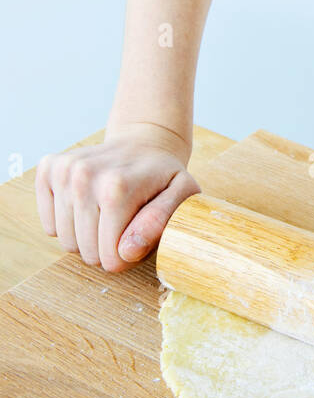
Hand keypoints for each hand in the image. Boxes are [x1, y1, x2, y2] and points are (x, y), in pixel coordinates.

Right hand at [35, 122, 199, 272]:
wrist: (144, 141)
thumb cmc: (165, 176)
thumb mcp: (182, 196)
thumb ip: (159, 223)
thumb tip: (127, 251)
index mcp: (117, 187)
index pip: (110, 256)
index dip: (126, 256)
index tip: (137, 238)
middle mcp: (84, 176)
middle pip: (86, 250)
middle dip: (106, 248)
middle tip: (124, 226)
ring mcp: (63, 170)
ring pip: (65, 240)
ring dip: (87, 236)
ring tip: (108, 215)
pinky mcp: (48, 169)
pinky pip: (49, 224)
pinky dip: (68, 223)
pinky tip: (89, 206)